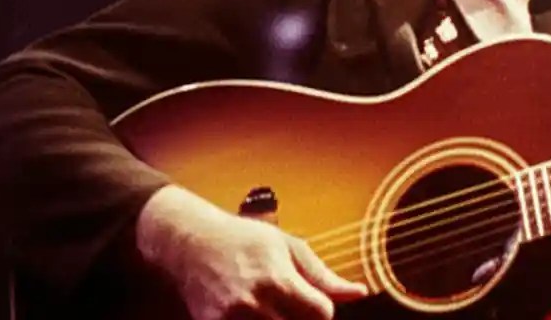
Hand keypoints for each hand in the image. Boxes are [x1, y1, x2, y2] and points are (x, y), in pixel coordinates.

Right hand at [136, 185, 368, 318]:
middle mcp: (255, 304)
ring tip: (274, 309)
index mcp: (278, 279)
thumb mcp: (288, 246)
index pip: (321, 314)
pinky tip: (257, 314)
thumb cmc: (244, 239)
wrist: (192, 243)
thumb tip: (359, 293)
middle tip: (291, 306)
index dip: (322, 310)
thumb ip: (323, 275)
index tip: (312, 301)